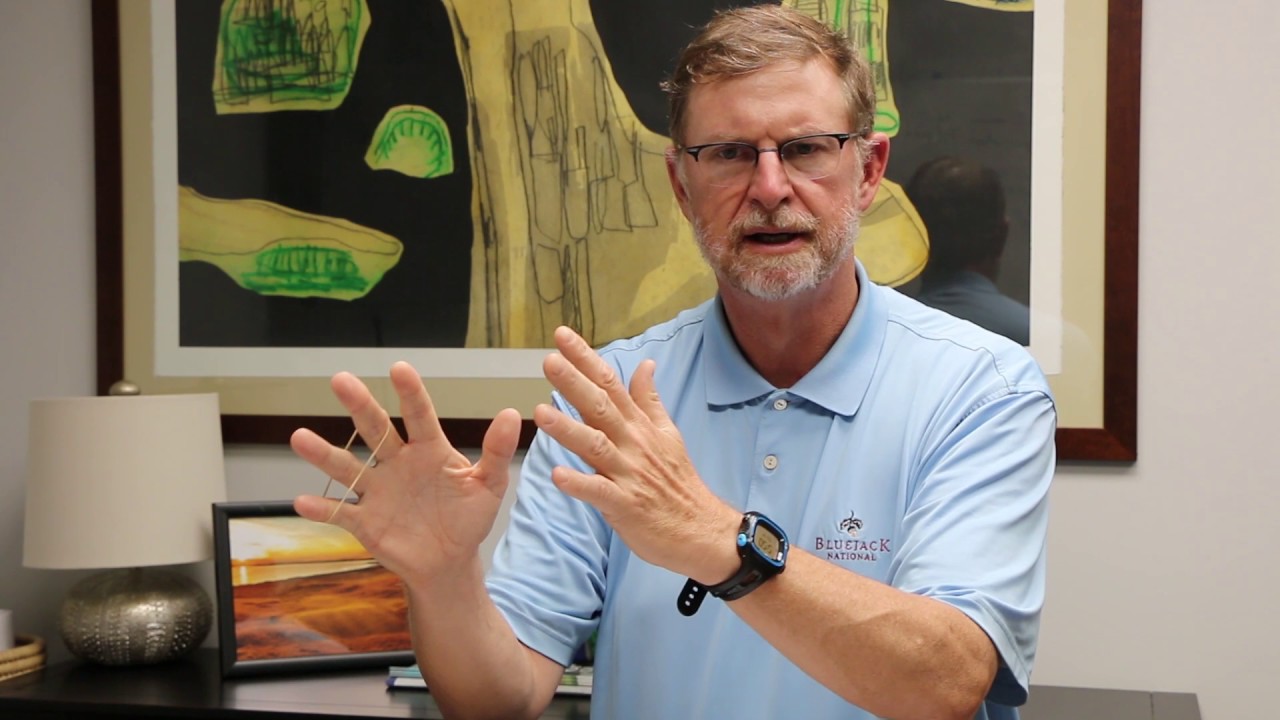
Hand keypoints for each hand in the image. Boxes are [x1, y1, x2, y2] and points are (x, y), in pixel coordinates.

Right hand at [291, 362, 521, 584]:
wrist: (449, 561)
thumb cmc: (468, 518)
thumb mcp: (489, 486)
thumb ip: (497, 452)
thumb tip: (512, 413)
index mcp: (429, 450)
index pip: (419, 415)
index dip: (410, 393)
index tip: (399, 368)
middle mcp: (397, 463)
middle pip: (376, 429)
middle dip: (359, 405)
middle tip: (341, 380)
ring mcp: (377, 491)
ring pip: (348, 467)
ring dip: (324, 454)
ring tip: (300, 437)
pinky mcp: (364, 521)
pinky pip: (340, 513)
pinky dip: (321, 508)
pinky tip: (302, 501)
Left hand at [534, 327, 739, 583]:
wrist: (700, 530)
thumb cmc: (679, 482)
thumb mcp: (668, 434)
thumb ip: (649, 400)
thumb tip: (645, 364)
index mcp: (640, 426)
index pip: (611, 384)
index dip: (586, 359)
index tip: (562, 336)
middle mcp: (633, 444)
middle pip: (600, 407)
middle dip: (574, 383)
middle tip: (548, 360)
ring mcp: (629, 474)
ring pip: (595, 446)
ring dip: (568, 429)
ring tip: (539, 412)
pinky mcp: (625, 505)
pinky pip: (599, 492)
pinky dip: (579, 484)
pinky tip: (557, 475)